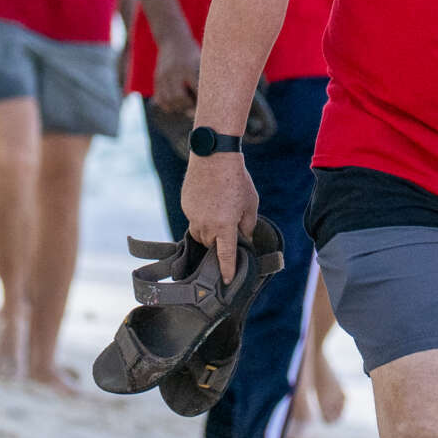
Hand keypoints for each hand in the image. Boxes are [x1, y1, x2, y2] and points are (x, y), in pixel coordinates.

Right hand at [149, 33, 201, 117]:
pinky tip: (173, 104)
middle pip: (179, 98)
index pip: (197, 90)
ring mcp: (164, 75)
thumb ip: (204, 78)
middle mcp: (176, 72)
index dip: (202, 101)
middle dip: (187, 106)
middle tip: (193, 106)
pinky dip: (166, 105)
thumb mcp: (201, 61)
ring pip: (168, 100)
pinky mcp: (157, 77)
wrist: (173, 38)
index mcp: (190, 68)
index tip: (207, 106)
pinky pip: (159, 97)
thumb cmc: (192, 53)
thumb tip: (208, 99)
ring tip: (184, 105)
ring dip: (177, 107)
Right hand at [180, 152, 259, 283]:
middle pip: (210, 244)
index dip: (226, 270)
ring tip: (219, 215)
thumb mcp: (250, 204)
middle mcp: (206, 224)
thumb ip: (248, 225)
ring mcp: (193, 215)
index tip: (226, 281)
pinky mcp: (186, 205)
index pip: (225, 255)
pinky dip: (201, 217)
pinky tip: (210, 202)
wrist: (214, 156)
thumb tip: (244, 238)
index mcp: (224, 226)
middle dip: (219, 243)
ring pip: (200, 234)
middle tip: (228, 231)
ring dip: (209, 232)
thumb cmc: (237, 180)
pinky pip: (193, 219)